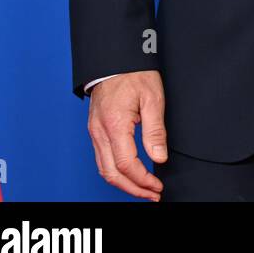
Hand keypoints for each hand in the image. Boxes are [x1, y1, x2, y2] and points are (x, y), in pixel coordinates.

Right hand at [87, 70, 166, 200]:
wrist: (114, 58)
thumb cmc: (134, 74)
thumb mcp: (153, 98)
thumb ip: (155, 130)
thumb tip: (159, 157)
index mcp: (114, 125)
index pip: (127, 165)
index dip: (143, 180)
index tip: (157, 186)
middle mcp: (99, 132)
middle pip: (111, 174)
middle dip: (132, 189)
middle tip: (152, 194)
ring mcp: (94, 132)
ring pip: (104, 169)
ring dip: (123, 183)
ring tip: (143, 189)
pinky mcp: (94, 130)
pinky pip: (101, 159)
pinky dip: (115, 172)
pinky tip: (129, 174)